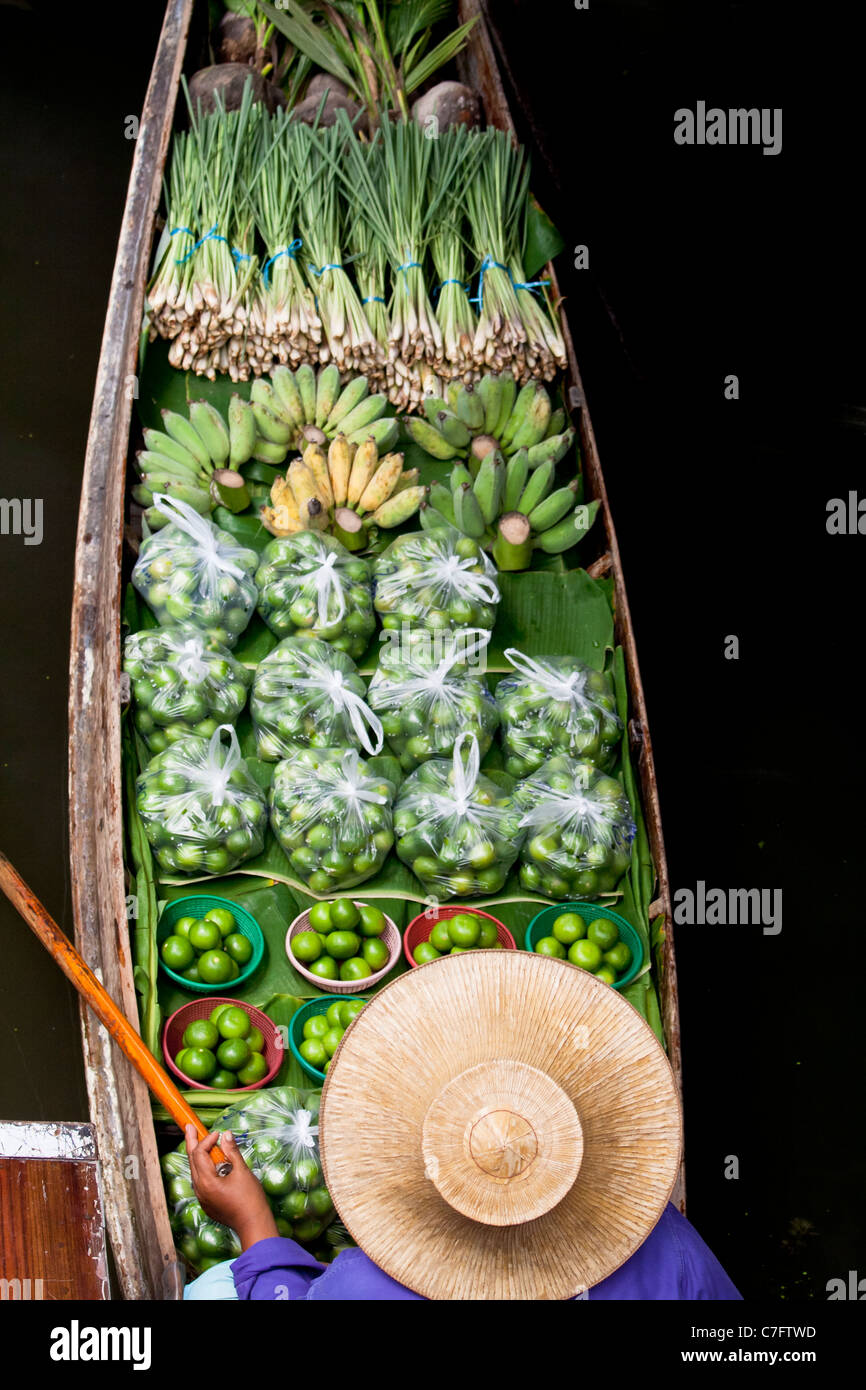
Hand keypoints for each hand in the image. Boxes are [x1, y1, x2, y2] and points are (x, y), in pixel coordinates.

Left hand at [186, 1126, 278, 1250]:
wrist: (253, 1224)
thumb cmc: (250, 1199)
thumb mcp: (242, 1171)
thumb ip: (231, 1152)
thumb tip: (225, 1135)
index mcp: (207, 1181)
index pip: (200, 1154)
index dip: (207, 1140)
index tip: (217, 1133)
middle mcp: (200, 1190)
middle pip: (192, 1161)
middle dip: (191, 1143)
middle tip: (189, 1127)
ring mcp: (203, 1198)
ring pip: (196, 1172)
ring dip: (197, 1156)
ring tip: (198, 1141)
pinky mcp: (208, 1203)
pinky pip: (201, 1182)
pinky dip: (203, 1169)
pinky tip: (210, 1163)